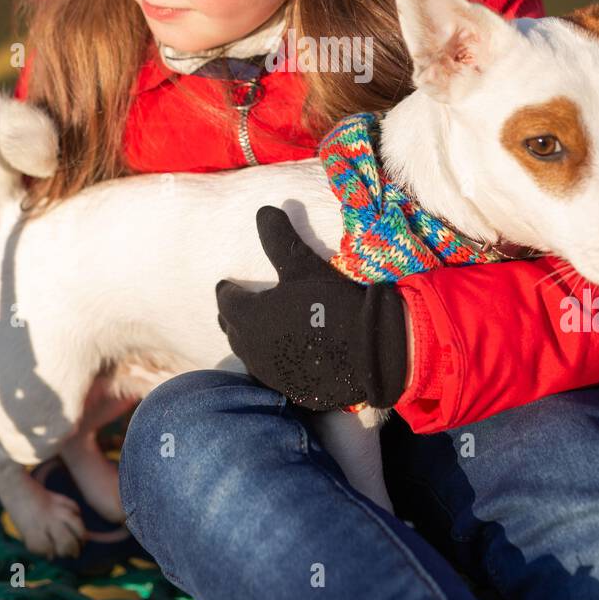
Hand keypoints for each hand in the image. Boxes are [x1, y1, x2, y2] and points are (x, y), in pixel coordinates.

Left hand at [215, 205, 408, 410]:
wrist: (371, 352)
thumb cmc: (333, 304)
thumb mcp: (304, 265)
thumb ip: (278, 238)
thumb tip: (262, 210)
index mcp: (250, 317)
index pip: (227, 301)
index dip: (228, 291)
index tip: (227, 285)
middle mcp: (253, 349)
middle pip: (233, 330)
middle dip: (233, 317)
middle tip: (237, 308)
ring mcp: (272, 374)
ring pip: (250, 355)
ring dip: (249, 341)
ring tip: (257, 332)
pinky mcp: (293, 390)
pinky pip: (272, 373)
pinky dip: (272, 361)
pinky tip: (284, 356)